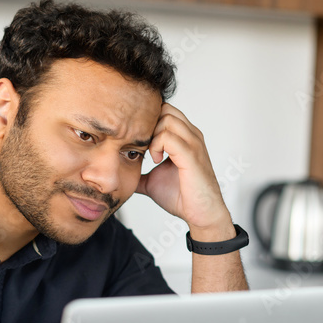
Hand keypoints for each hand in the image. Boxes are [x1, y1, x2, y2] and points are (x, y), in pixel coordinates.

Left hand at [136, 103, 234, 239]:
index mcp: (184, 137)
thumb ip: (139, 172)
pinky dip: (156, 146)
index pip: (164, 110)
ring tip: (151, 154)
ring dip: (152, 135)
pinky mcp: (191, 155)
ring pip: (166, 118)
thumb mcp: (152, 180)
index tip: (139, 142)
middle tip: (144, 146)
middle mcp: (191, 135)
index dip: (147, 122)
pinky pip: (169, 137)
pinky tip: (156, 160)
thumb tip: (121, 174)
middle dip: (148, 125)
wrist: (201, 214)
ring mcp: (193, 143)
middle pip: (164, 108)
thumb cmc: (182, 197)